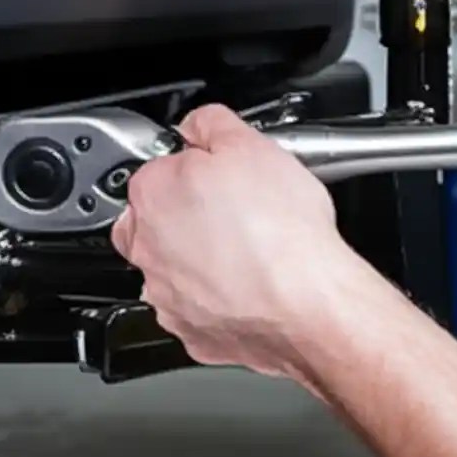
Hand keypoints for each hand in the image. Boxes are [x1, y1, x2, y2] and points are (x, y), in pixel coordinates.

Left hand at [111, 104, 354, 381]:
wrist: (307, 303)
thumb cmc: (282, 231)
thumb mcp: (250, 143)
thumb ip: (211, 124)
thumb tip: (198, 124)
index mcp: (154, 193)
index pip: (158, 168)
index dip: (194, 167)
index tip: (221, 174)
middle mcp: (148, 247)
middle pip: (156, 220)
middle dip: (187, 215)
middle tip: (232, 213)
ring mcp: (166, 295)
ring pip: (173, 268)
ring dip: (200, 260)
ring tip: (248, 252)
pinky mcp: (191, 333)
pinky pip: (198, 310)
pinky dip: (218, 301)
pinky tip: (250, 289)